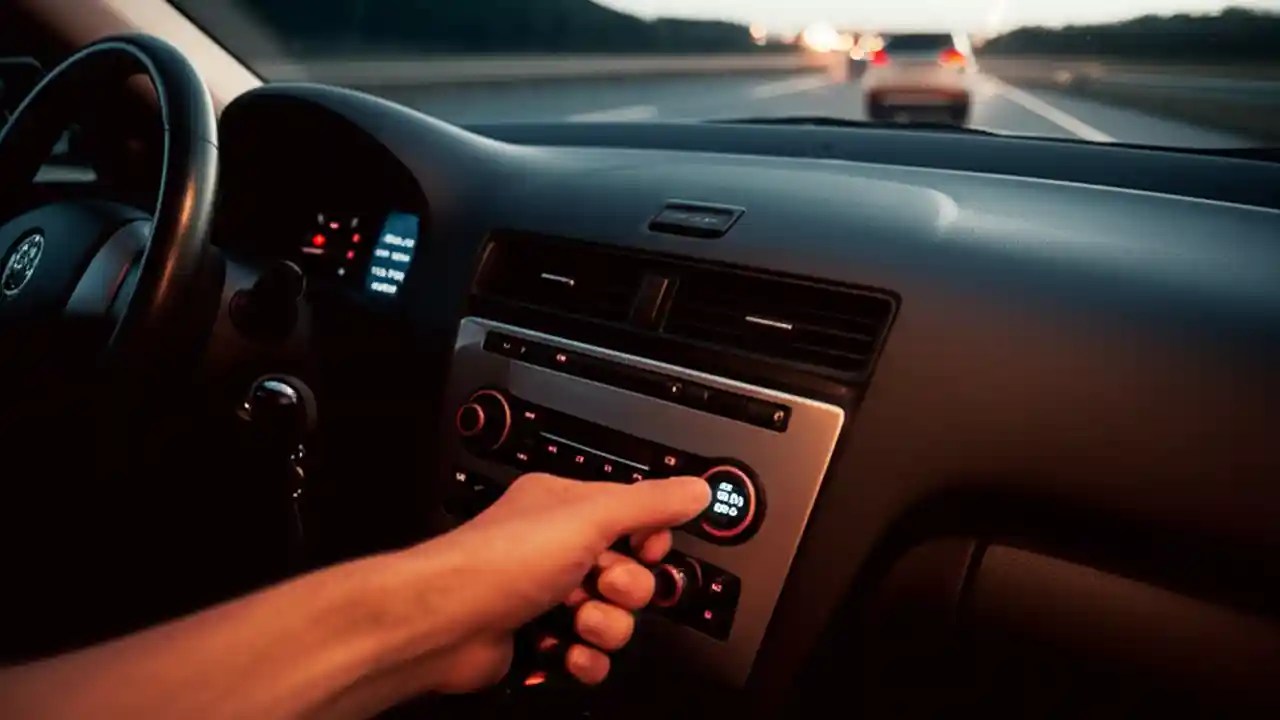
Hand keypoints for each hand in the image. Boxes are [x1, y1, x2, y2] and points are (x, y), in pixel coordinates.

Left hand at [410, 473, 709, 691]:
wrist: (445, 623)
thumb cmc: (502, 560)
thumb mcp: (590, 516)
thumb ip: (650, 503)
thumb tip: (696, 489)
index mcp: (566, 507)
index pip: (633, 517)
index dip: (650, 538)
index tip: (648, 548)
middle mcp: (556, 548)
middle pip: (630, 574)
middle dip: (626, 588)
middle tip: (601, 584)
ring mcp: (546, 597)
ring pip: (613, 619)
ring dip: (606, 627)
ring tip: (578, 622)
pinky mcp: (539, 640)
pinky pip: (588, 655)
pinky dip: (585, 660)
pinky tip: (568, 653)